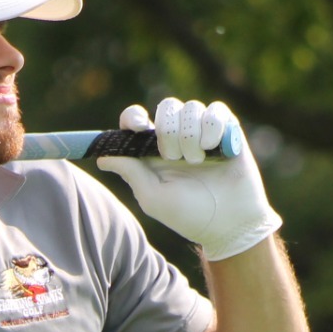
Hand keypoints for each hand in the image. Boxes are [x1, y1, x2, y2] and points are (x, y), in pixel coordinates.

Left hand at [96, 98, 282, 259]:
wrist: (230, 223)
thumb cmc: (189, 215)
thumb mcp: (153, 197)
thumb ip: (131, 172)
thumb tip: (102, 157)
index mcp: (153, 150)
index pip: (137, 119)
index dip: (133, 117)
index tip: (138, 128)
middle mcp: (177, 136)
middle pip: (165, 108)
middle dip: (168, 131)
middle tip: (175, 158)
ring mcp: (202, 131)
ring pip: (190, 108)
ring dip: (191, 135)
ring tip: (198, 162)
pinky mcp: (227, 129)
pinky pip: (215, 110)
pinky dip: (212, 128)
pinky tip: (214, 149)